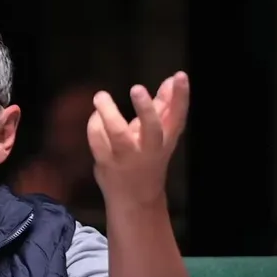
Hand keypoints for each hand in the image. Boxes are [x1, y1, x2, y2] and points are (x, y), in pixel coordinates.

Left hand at [87, 72, 189, 206]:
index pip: (178, 117)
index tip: (179, 75)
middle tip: (137, 88)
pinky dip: (95, 125)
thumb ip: (164, 107)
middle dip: (145, 108)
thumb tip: (171, 80)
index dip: (181, 96)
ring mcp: (127, 158)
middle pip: (151, 128)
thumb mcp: (160, 135)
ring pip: (118, 134)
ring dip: (109, 113)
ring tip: (101, 96)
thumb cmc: (148, 159)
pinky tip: (95, 116)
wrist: (136, 200)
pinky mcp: (107, 163)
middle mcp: (149, 150)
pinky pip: (98, 141)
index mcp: (166, 140)